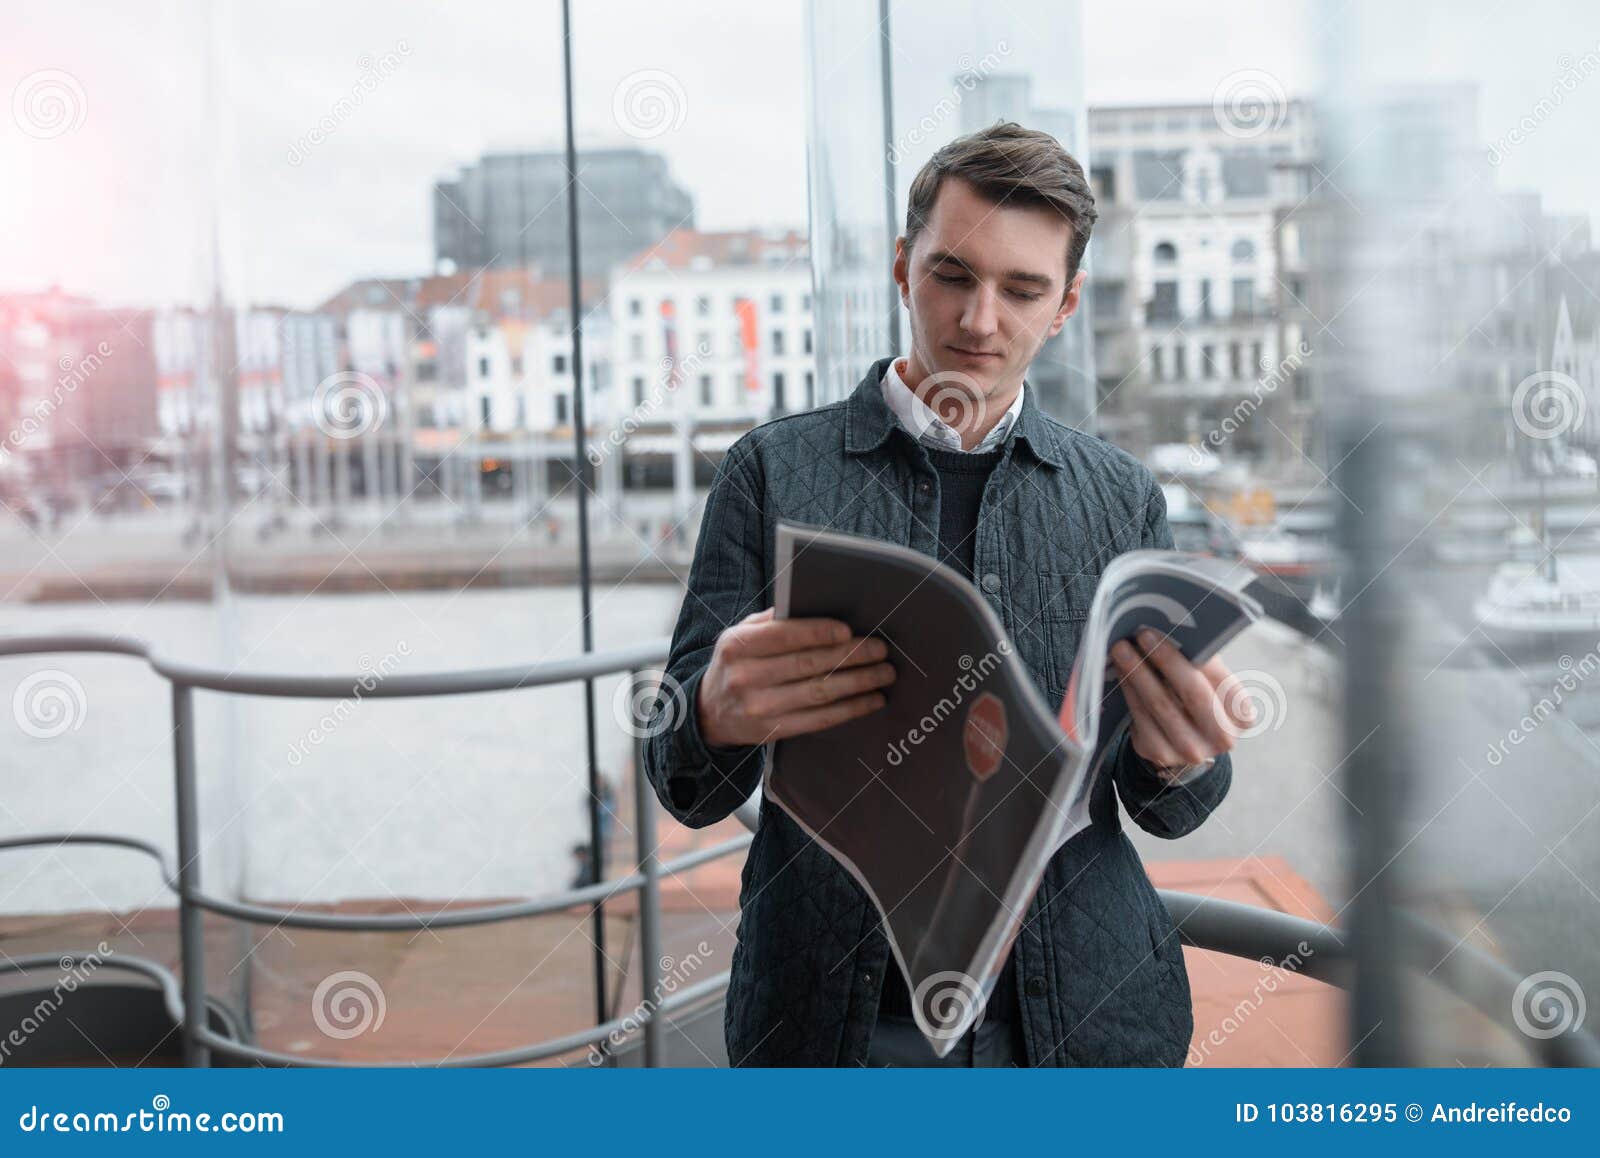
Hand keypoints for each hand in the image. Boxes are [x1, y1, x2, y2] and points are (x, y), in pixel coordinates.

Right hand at [697, 607, 896, 747]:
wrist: (709, 713)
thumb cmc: (736, 664)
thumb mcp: (740, 635)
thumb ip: (772, 621)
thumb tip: (817, 605)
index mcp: (737, 645)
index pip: (783, 635)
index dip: (818, 632)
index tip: (847, 630)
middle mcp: (745, 677)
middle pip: (808, 664)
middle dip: (850, 656)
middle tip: (880, 649)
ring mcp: (759, 707)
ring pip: (819, 692)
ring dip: (858, 682)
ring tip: (884, 673)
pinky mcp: (774, 731)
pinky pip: (820, 719)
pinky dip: (851, 709)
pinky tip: (871, 700)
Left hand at [1110, 628, 1255, 776]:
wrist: (1185, 741)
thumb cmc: (1198, 701)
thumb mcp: (1210, 685)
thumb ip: (1202, 663)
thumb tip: (1174, 628)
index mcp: (1241, 714)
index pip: (1222, 680)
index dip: (1197, 655)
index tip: (1175, 630)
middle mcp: (1222, 737)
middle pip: (1193, 693)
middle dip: (1166, 660)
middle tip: (1143, 635)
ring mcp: (1192, 750)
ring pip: (1161, 705)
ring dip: (1138, 673)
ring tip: (1123, 649)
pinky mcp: (1161, 753)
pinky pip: (1141, 717)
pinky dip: (1130, 691)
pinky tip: (1122, 672)